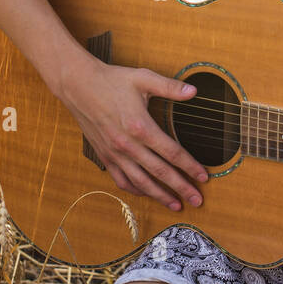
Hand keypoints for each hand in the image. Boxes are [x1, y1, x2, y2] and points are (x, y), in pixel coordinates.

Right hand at [54, 53, 207, 211]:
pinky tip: (147, 193)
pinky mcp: (105, 156)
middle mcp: (128, 145)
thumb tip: (194, 91)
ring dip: (160, 196)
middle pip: (160, 173)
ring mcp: (115, 153)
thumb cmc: (112, 80)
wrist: (78, 85)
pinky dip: (136, 190)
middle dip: (181, 188)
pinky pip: (122, 180)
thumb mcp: (143, 78)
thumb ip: (170, 87)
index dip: (190, 166)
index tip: (204, 177)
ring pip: (141, 182)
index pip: (172, 153)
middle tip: (198, 200)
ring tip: (176, 205)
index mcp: (141, 127)